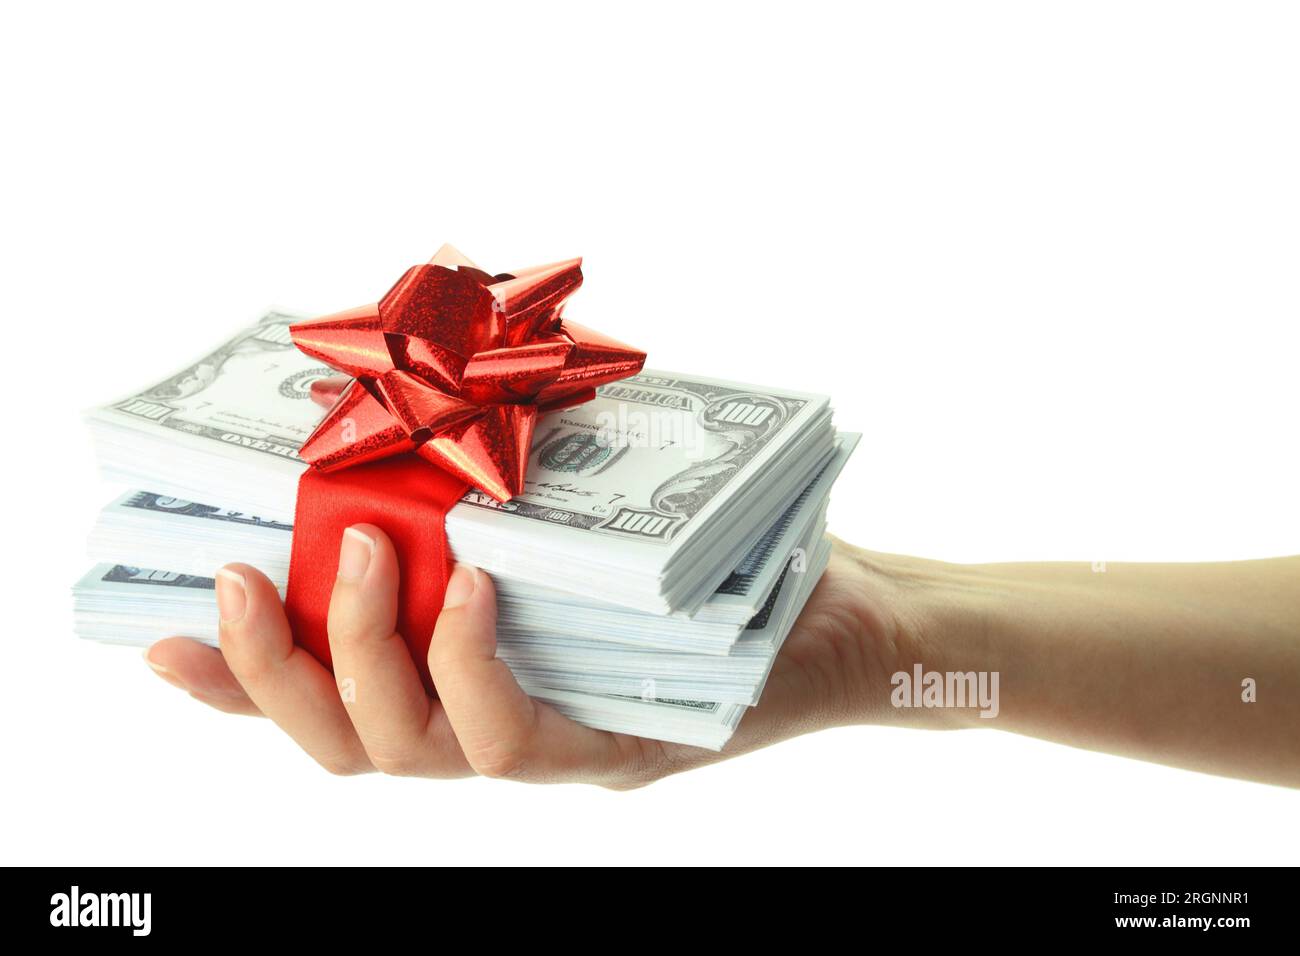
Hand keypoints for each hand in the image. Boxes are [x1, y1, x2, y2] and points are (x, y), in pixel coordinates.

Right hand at [144, 526, 917, 786]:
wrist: (859, 607)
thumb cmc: (718, 545)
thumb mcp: (591, 500)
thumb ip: (500, 476)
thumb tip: (414, 378)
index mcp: (474, 678)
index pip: (334, 701)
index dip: (240, 681)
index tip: (163, 629)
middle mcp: (501, 727)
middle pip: (348, 746)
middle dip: (274, 667)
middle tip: (237, 578)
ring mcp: (557, 750)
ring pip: (412, 752)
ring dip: (359, 657)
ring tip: (353, 559)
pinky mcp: (623, 752)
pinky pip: (515, 741)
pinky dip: (471, 663)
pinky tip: (465, 588)